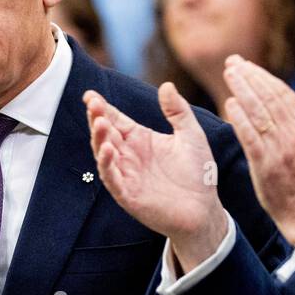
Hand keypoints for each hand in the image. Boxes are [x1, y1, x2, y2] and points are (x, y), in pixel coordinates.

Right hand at [84, 85, 227, 270]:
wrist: (204, 210)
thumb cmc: (197, 174)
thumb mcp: (191, 136)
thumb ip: (178, 111)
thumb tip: (166, 85)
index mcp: (140, 139)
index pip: (116, 119)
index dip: (103, 107)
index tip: (91, 94)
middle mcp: (129, 155)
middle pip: (106, 134)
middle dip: (97, 118)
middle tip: (93, 104)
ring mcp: (126, 175)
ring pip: (104, 154)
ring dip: (99, 138)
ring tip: (100, 122)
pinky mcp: (128, 195)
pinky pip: (112, 178)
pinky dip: (106, 164)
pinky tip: (106, 150)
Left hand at [222, 56, 294, 244]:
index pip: (283, 93)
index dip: (263, 76)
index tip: (247, 64)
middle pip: (267, 98)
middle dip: (248, 76)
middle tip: (232, 62)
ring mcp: (279, 148)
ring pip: (258, 112)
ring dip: (241, 90)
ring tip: (229, 74)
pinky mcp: (265, 164)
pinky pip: (250, 136)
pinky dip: (240, 118)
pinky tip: (229, 104)